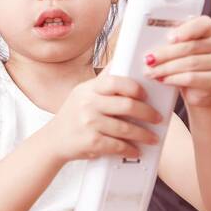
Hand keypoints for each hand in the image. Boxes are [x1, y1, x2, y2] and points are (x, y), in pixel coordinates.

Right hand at [41, 73, 163, 164]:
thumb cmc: (73, 116)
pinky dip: (130, 149)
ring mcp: (89, 123)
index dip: (135, 87)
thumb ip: (103, 82)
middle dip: (147, 113)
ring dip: (144, 134)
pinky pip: (118, 145)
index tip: (146, 95)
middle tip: (158, 118)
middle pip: (126, 105)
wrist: (52, 141)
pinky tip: (137, 150)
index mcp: (89, 89)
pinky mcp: (91, 142)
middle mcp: (88, 104)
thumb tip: (124, 60)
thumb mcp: (83, 93)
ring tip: (153, 138)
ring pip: (126, 128)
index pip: (115, 81)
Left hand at [142, 15, 210, 108]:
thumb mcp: (180, 51)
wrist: (198, 92)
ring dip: (166, 68)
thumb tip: (151, 44)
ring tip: (151, 72)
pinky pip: (192, 78)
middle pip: (190, 46)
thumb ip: (173, 43)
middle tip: (148, 60)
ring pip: (190, 63)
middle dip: (166, 54)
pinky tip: (162, 80)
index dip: (186, 30)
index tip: (168, 38)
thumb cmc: (186, 66)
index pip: (203, 23)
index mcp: (210, 31)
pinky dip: (174, 79)